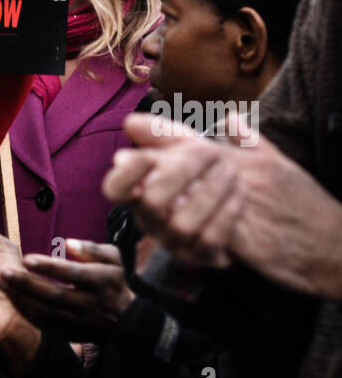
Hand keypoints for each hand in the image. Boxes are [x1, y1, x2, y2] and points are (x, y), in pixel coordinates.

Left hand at [0, 240, 133, 340]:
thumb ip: (92, 249)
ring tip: (2, 283)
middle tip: (4, 272)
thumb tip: (68, 243)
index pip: (72, 274)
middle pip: (55, 295)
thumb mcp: (113, 259)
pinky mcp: (69, 333)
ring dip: (22, 298)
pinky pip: (44, 324)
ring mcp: (78, 322)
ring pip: (46, 312)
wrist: (121, 320)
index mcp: (100, 282)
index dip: (49, 267)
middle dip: (27, 284)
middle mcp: (88, 304)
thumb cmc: (111, 281)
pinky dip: (26, 312)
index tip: (27, 258)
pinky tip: (12, 298)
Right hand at [103, 114, 243, 268]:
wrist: (261, 207)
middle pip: (152, 200)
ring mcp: (177, 241)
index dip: (127, 173)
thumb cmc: (216, 171)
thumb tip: (131, 122)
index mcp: (142, 189)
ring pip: (182, 224)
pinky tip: (240, 193)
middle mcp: (153, 219)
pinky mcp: (204, 256)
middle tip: (212, 152)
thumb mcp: (193, 145)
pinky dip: (227, 213)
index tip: (151, 155)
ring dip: (210, 192)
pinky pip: (210, 240)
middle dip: (182, 171)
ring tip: (232, 171)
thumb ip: (165, 132)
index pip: (116, 189)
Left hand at [104, 112, 341, 297]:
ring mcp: (237, 202)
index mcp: (235, 155)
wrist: (336, 244)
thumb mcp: (278, 164)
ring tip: (147, 219)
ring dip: (158, 217)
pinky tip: (183, 248)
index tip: (130, 129)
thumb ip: (249, 141)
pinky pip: (201, 238)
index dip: (152, 130)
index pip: (186, 133)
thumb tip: (231, 117)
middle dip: (137, 174)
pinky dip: (188, 246)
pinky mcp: (243, 237)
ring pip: (177, 203)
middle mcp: (233, 171)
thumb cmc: (305, 205)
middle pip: (172, 164)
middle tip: (117, 185)